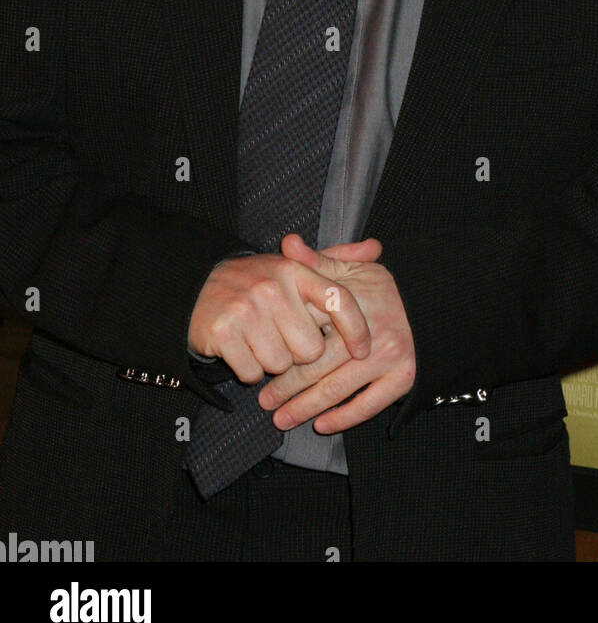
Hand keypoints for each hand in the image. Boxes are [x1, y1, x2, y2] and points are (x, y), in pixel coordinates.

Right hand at [187, 246, 377, 383]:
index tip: (364, 350)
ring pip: (281, 365)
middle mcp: (271, 287)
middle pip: (311, 349)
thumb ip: (334, 260)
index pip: (337, 300)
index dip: (355, 329)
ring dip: (272, 362)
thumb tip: (376, 248)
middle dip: (299, 352)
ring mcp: (245, 310)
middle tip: (283, 336)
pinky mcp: (222, 333)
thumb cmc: (256, 283)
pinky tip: (241, 349)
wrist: (196, 287)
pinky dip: (249, 370)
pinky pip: (252, 373)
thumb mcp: (293, 266)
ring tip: (260, 340)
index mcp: (294, 270)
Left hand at [258, 234, 415, 434]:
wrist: (436, 306)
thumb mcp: (353, 270)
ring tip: (281, 418)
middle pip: (318, 363)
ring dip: (306, 407)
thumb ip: (317, 261)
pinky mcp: (402, 378)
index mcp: (354, 304)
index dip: (282, 343)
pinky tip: (322, 424)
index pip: (309, 326)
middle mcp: (370, 332)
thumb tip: (287, 243)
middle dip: (286, 385)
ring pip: (337, 388)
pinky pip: (368, 404)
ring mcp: (388, 358)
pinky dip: (343, 417)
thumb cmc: (386, 290)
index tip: (260, 357)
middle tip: (264, 399)